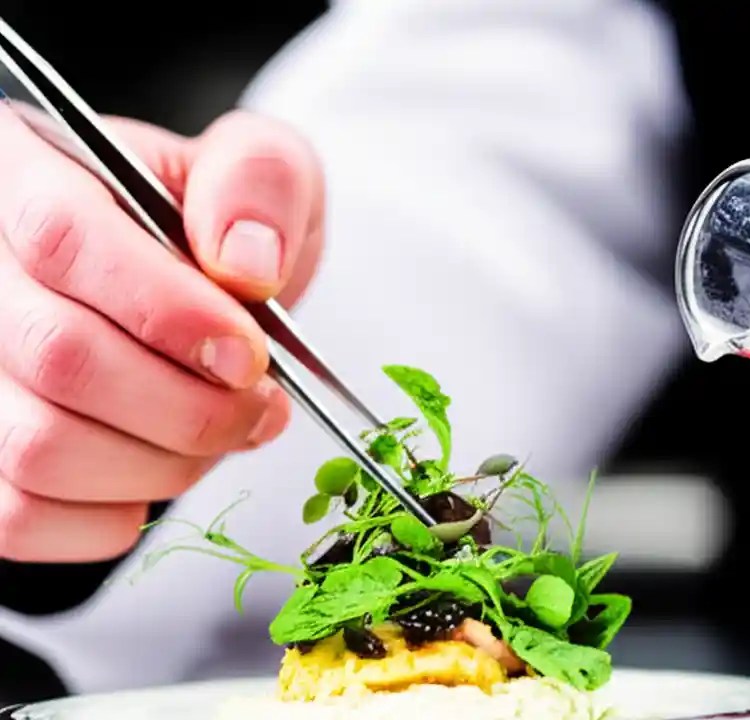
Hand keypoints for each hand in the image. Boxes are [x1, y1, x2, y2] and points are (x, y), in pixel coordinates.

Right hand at [0, 109, 323, 562]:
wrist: (198, 290)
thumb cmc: (214, 228)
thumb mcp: (260, 169)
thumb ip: (259, 182)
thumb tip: (248, 259)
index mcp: (30, 171)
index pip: (63, 238)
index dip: (167, 311)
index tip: (249, 356)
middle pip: (57, 357)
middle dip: (190, 405)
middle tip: (259, 406)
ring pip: (36, 448)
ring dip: (163, 464)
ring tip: (222, 434)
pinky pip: (18, 516)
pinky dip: (110, 516)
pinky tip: (158, 471)